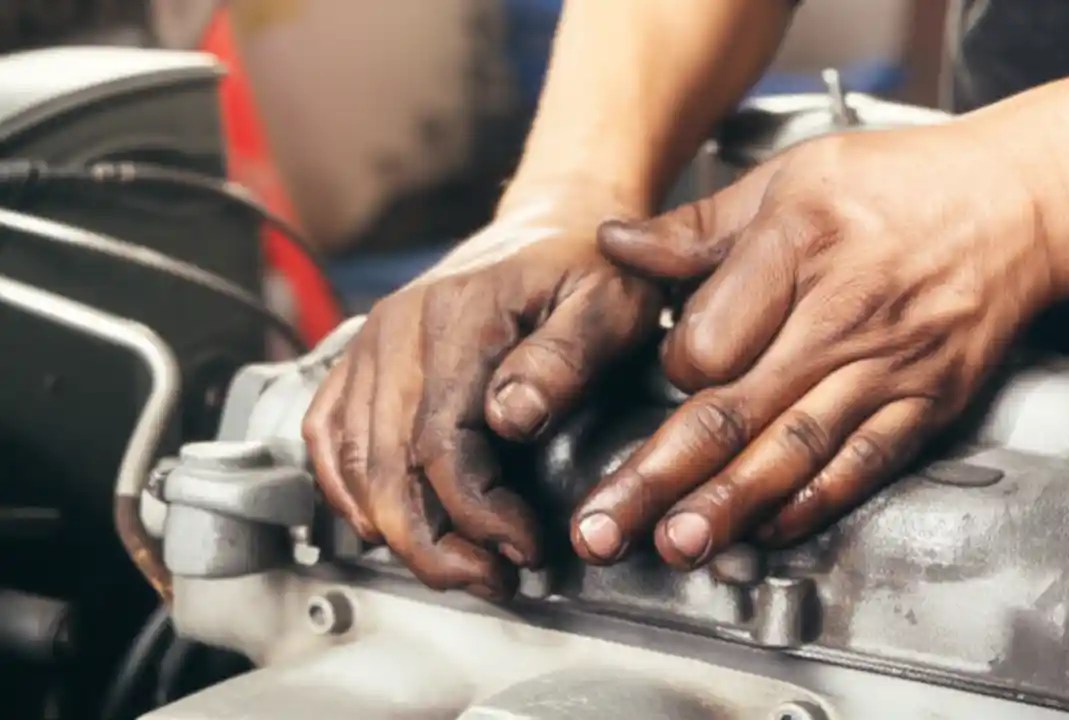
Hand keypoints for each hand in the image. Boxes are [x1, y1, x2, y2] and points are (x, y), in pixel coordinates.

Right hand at [303, 187, 660, 598]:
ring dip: (392, 528)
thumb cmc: (591, 265)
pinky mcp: (365, 355)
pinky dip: (343, 487)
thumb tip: (510, 417)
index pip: (443, 443)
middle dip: (432, 542)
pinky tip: (380, 523)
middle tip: (488, 580)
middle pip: (386, 464)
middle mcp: (399, 329)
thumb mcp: (610, 301)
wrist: (557, 220)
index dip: (478, 513)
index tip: (523, 549)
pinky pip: (327, 429)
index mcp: (459, 318)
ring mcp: (373, 341)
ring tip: (452, 566)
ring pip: (350, 458)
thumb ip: (565, 358)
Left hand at [569, 126, 1064, 567]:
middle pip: (733, 410)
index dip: (674, 365)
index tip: (675, 365)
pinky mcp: (925, 404)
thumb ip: (699, 226)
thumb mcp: (791, 176)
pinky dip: (814, 503)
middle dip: (659, 478)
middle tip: (605, 528)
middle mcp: (841, 316)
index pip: (707, 340)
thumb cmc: (900, 183)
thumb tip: (615, 244)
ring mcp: (887, 368)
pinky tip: (767, 531)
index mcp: (797, 248)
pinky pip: (862, 465)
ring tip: (678, 545)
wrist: (1019, 204)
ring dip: (729, 506)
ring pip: (793, 450)